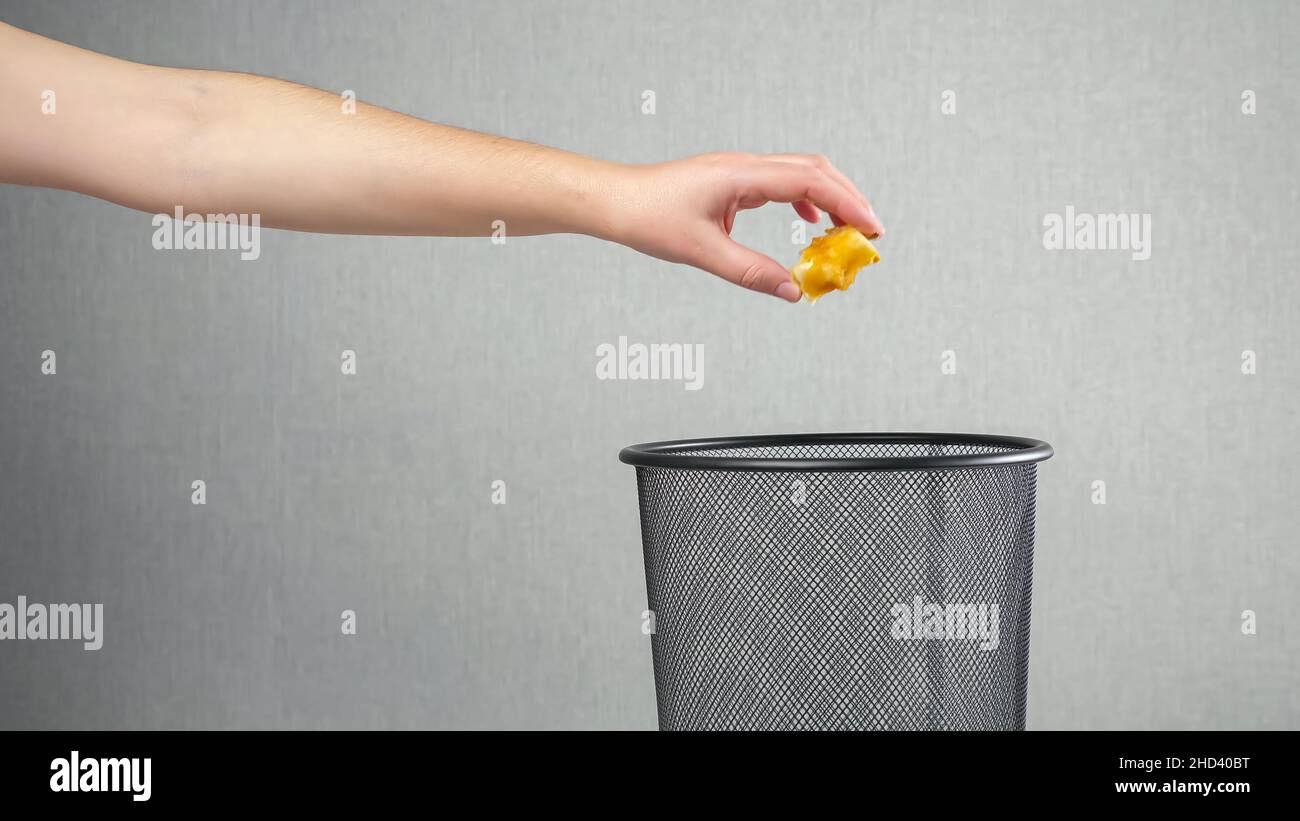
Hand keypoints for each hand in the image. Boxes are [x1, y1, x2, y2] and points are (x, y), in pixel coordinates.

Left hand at [606, 152, 884, 301]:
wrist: (615, 201)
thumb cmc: (648, 218)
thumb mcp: (702, 253)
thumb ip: (751, 273)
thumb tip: (793, 291)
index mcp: (741, 174)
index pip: (810, 182)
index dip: (847, 203)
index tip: (871, 229)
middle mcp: (745, 165)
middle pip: (814, 170)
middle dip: (847, 199)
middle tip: (869, 234)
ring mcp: (739, 170)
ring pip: (799, 174)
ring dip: (828, 199)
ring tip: (845, 233)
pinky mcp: (732, 181)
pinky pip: (780, 184)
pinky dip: (803, 202)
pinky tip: (809, 224)